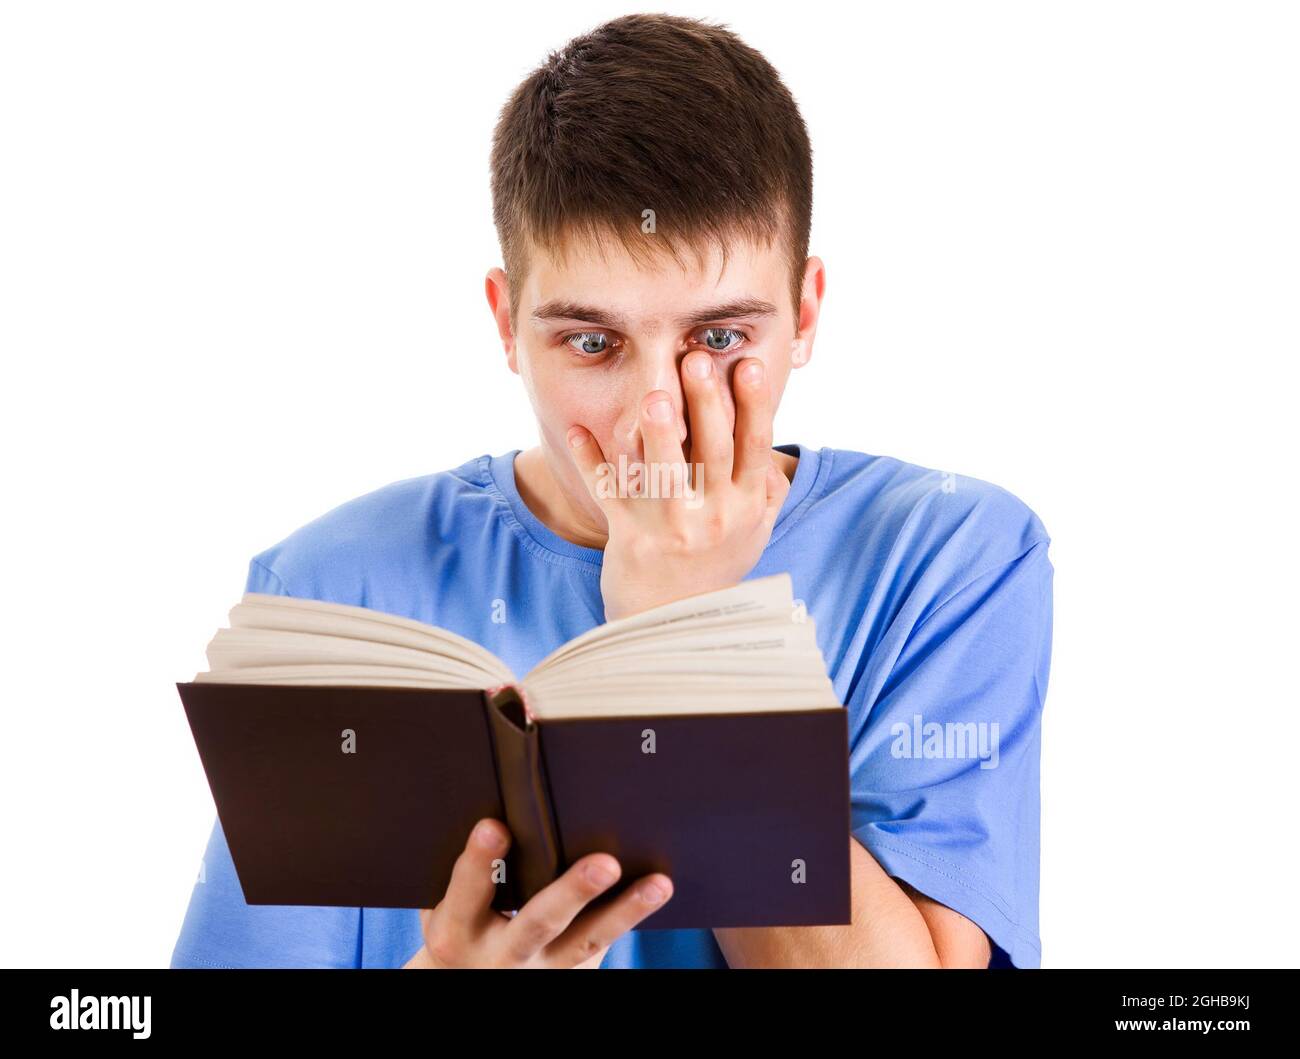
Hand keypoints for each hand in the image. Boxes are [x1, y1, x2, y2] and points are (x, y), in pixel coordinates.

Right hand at [404, 818, 672, 968]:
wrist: (474, 977)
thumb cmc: (465, 922)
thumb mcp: (452, 904)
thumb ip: (476, 866)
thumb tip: (504, 797)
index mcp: (457, 929)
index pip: (467, 893)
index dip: (479, 861)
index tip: (495, 826)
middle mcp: (500, 955)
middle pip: (539, 923)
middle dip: (572, 893)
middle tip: (605, 865)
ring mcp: (541, 970)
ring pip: (586, 940)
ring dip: (624, 912)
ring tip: (658, 884)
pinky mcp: (571, 974)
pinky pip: (603, 943)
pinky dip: (629, 916)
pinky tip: (657, 889)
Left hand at [566, 353, 789, 620]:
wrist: (672, 624)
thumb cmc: (713, 568)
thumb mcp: (752, 535)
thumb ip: (766, 493)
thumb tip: (773, 452)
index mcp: (745, 507)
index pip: (755, 447)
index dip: (753, 405)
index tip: (748, 365)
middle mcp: (713, 517)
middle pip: (713, 452)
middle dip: (707, 404)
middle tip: (697, 361)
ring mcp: (670, 529)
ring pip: (665, 475)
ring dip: (658, 434)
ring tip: (654, 396)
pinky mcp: (630, 539)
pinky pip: (610, 494)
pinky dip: (592, 462)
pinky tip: (578, 431)